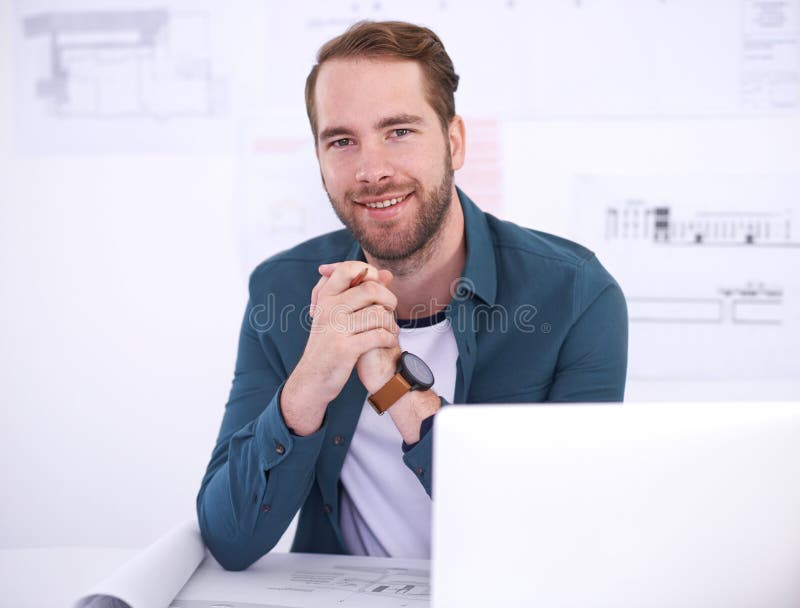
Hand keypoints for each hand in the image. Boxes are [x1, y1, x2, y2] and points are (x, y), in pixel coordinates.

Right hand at [281, 261, 398, 435]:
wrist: (311, 379)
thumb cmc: (329, 344)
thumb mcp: (337, 316)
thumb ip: (360, 293)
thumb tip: (387, 274)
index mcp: (325, 298)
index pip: (348, 269)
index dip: (369, 272)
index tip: (377, 285)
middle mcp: (328, 309)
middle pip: (370, 289)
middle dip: (388, 299)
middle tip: (390, 310)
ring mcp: (336, 329)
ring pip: (377, 313)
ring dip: (391, 322)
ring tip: (391, 330)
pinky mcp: (345, 349)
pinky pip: (378, 335)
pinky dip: (389, 339)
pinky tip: (388, 342)